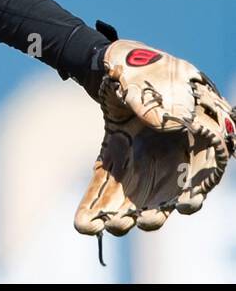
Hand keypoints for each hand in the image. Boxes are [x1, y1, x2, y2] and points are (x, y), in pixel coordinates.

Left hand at [75, 38, 234, 236]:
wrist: (107, 63)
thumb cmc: (141, 66)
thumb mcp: (152, 75)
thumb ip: (161, 97)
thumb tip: (169, 124)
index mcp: (197, 131)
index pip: (206, 166)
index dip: (199, 187)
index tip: (188, 204)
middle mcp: (174, 154)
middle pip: (172, 192)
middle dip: (159, 211)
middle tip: (145, 222)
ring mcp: (145, 161)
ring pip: (140, 197)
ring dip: (126, 216)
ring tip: (108, 227)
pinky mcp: (118, 163)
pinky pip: (108, 187)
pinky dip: (95, 206)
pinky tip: (84, 224)